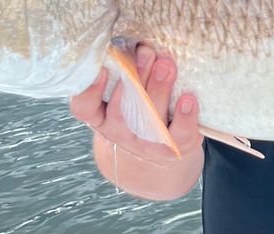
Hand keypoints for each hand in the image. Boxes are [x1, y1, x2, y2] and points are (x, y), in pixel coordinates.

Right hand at [69, 44, 202, 162]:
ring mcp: (144, 144)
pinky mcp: (171, 149)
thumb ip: (125, 73)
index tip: (102, 69)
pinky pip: (178, 134)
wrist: (160, 147)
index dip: (90, 90)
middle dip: (135, 78)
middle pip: (121, 109)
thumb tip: (138, 43)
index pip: (85, 108)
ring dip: (159, 89)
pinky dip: (185, 116)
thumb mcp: (123, 92)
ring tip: (167, 65)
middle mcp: (118, 131)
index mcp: (100, 116)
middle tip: (146, 52)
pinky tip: (188, 98)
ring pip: (149, 121)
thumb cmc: (138, 109)